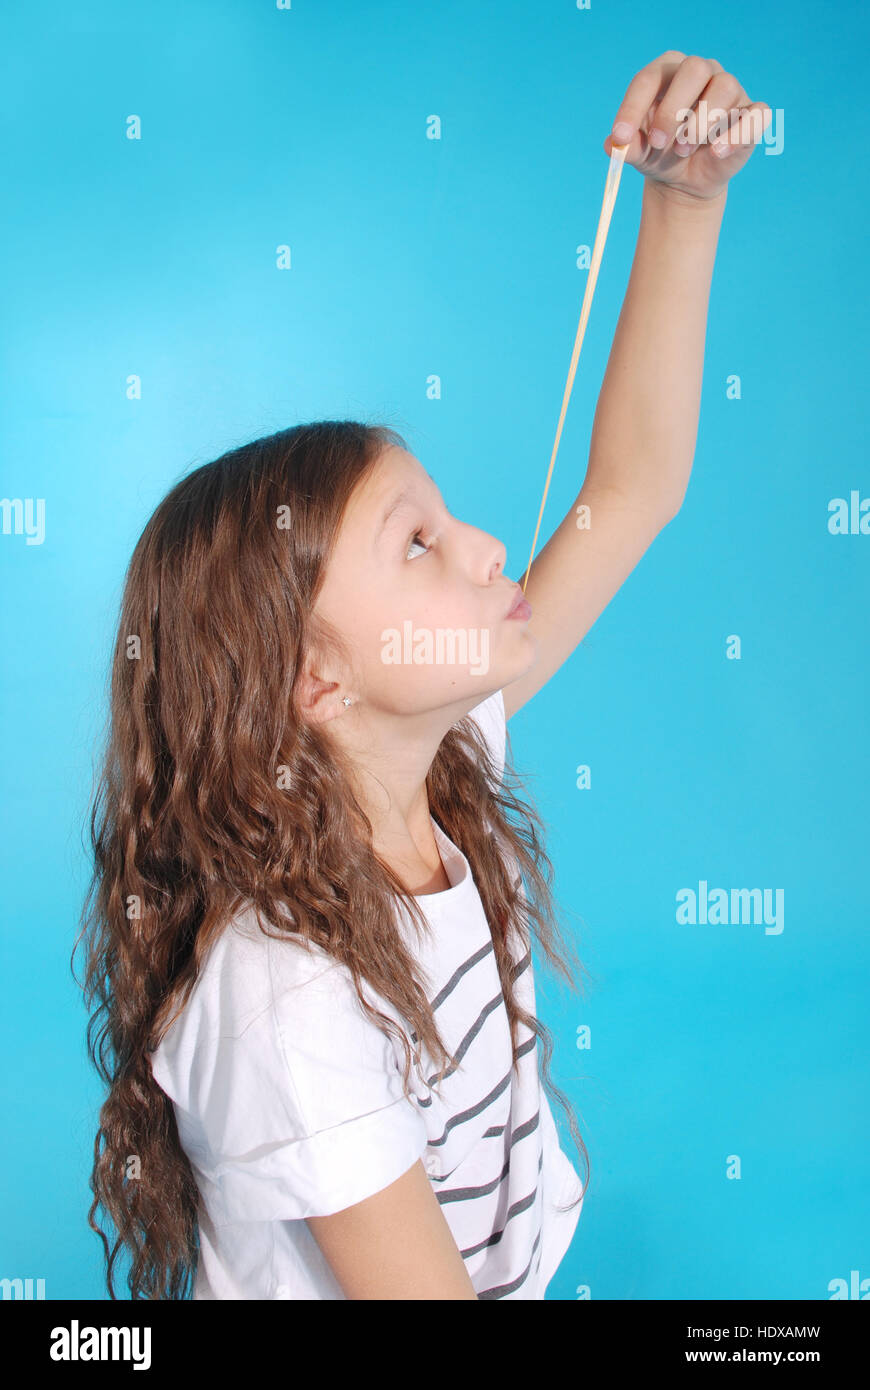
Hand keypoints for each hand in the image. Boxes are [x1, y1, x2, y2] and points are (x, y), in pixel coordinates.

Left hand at [604, 51, 771, 203]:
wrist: (684, 179)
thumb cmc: (660, 154)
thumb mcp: (638, 152)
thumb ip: (626, 145)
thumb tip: (614, 144)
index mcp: (668, 72)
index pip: (650, 77)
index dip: (633, 106)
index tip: (621, 136)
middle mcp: (702, 71)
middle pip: (694, 69)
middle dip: (674, 109)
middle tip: (661, 143)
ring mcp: (730, 89)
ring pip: (724, 87)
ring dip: (701, 124)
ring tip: (683, 150)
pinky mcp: (752, 114)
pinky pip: (756, 114)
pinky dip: (737, 134)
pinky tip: (716, 152)